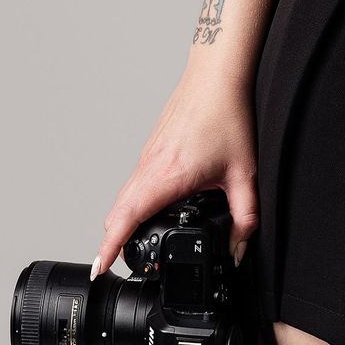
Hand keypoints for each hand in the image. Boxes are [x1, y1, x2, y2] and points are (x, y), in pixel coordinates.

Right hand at [91, 64, 258, 279]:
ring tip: (134, 242)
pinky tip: (152, 206)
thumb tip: (238, 248)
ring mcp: (147, 155)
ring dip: (123, 220)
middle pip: (118, 212)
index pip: (127, 219)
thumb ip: (245, 216)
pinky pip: (134, 181)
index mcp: (167, 176)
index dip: (110, 246)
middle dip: (115, 240)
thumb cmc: (227, 115)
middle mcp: (150, 166)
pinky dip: (133, 201)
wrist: (216, 77)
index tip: (99, 267)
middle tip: (121, 263)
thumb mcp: (244, 173)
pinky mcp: (152, 148)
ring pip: (124, 196)